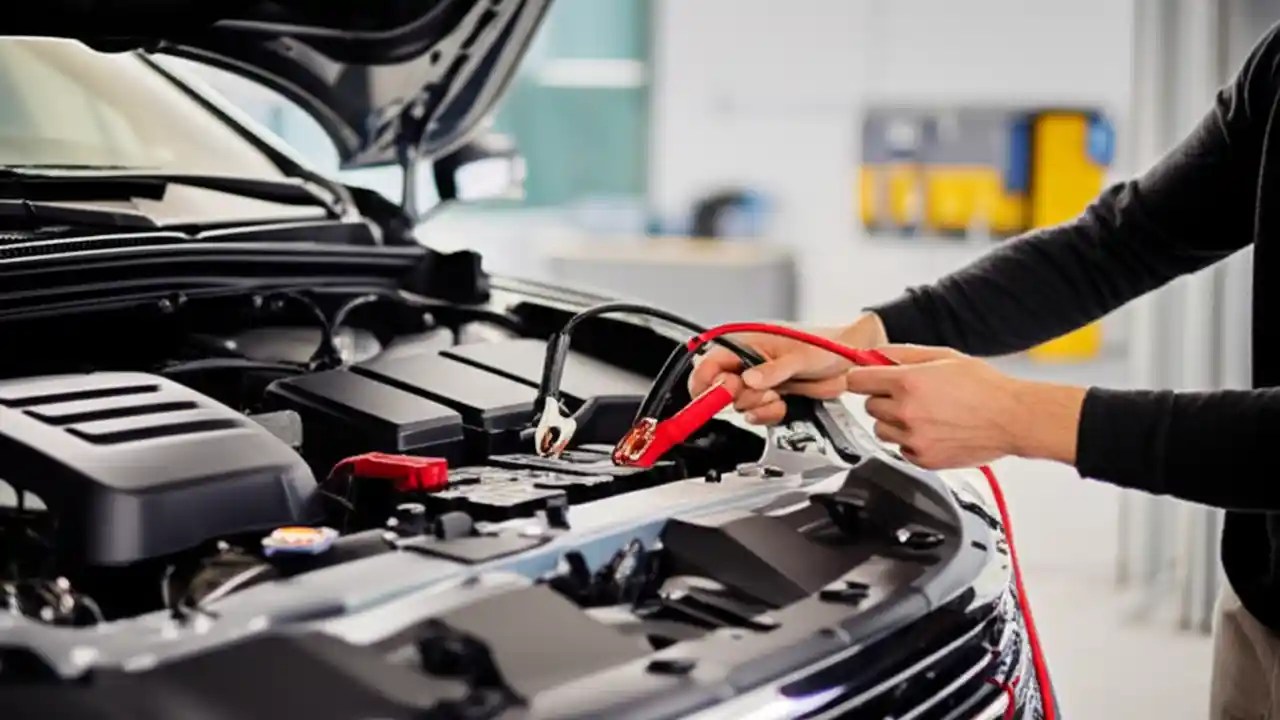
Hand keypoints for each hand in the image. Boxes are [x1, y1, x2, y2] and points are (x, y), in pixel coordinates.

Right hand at [688, 313, 888, 424]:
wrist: (852, 362)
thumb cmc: (828, 345)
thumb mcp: (799, 356)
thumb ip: (773, 370)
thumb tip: (749, 379)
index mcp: (747, 344)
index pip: (710, 364)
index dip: (707, 382)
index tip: (719, 394)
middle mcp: (748, 363)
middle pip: (721, 390)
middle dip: (740, 396)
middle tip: (761, 392)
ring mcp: (760, 382)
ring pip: (739, 405)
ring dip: (757, 407)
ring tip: (777, 396)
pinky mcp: (772, 397)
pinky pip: (757, 414)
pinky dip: (767, 415)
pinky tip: (781, 406)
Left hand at [845, 344, 1085, 468]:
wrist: (1012, 418)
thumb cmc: (985, 387)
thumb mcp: (943, 356)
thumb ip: (903, 354)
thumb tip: (876, 354)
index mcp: (908, 382)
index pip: (856, 381)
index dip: (861, 378)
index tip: (866, 379)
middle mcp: (906, 412)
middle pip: (868, 407)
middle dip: (883, 399)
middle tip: (908, 396)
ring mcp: (913, 439)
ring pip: (881, 430)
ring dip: (894, 422)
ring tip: (923, 414)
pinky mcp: (923, 459)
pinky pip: (900, 449)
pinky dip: (910, 441)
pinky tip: (932, 431)